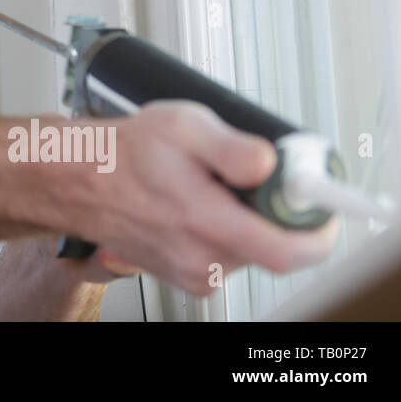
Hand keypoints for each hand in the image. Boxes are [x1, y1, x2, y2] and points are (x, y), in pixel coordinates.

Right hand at [69, 100, 339, 296]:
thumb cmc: (124, 154)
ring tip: (211, 185)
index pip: (292, 252)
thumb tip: (270, 165)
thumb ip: (232, 146)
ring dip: (246, 218)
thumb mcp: (181, 125)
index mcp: (206, 223)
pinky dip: (225, 230)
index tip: (319, 202)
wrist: (81, 180)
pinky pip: (228, 256)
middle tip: (249, 177)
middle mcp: (203, 259)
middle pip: (275, 246)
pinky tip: (197, 203)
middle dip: (273, 210)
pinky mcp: (188, 276)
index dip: (318, 227)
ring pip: (251, 249)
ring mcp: (195, 272)